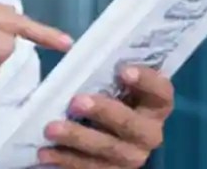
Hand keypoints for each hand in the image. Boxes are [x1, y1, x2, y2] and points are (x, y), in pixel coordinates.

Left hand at [37, 65, 174, 167]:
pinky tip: (45, 152)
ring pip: (107, 150)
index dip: (145, 81)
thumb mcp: (115, 86)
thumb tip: (80, 49)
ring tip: (50, 128)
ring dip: (77, 138)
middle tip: (75, 101)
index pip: (161, 91)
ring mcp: (132, 157)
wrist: (109, 137)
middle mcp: (150, 134)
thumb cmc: (111, 99)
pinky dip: (66, 159)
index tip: (123, 70)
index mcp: (157, 106)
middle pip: (131, 124)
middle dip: (103, 112)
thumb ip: (110, 73)